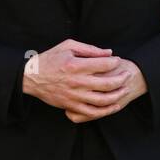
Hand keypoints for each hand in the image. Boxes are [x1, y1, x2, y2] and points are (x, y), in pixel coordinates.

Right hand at [22, 39, 140, 120]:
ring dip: (117, 96)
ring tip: (124, 90)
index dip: (115, 62)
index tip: (118, 60)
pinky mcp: (71, 106)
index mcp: (76, 65)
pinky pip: (92, 112)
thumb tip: (109, 52)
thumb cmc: (50, 59)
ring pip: (103, 100)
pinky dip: (106, 111)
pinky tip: (114, 105)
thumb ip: (89, 49)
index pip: (104, 65)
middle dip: (121, 79)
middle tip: (127, 75)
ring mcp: (75, 96)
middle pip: (107, 83)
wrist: (32, 77)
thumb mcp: (68, 46)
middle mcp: (77, 82)